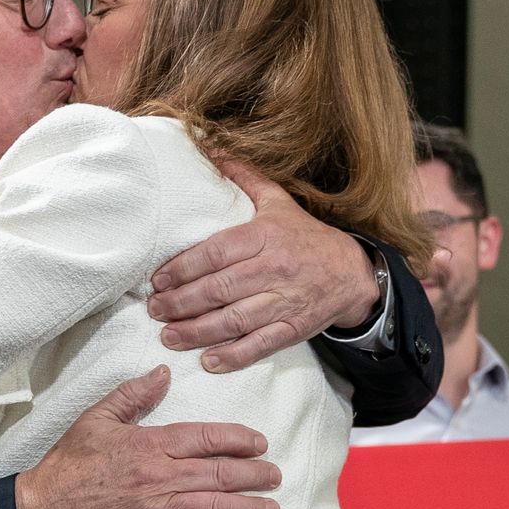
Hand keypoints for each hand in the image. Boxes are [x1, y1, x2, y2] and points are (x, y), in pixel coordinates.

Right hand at [14, 365, 281, 508]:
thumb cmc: (69, 466)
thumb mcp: (96, 419)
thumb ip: (133, 395)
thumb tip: (163, 372)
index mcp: (150, 444)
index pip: (206, 437)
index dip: (238, 439)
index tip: (260, 442)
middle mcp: (161, 476)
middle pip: (220, 472)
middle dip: (254, 474)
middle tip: (275, 475)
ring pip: (217, 506)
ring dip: (250, 507)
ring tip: (271, 507)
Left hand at [147, 159, 377, 372]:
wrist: (353, 272)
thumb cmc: (305, 236)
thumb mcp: (277, 202)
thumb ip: (243, 176)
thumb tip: (209, 146)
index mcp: (265, 236)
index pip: (216, 253)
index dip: (183, 268)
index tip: (157, 279)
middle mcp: (273, 268)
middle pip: (219, 289)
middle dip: (181, 302)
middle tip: (154, 309)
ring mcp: (285, 301)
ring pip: (235, 319)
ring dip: (197, 331)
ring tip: (169, 336)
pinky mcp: (294, 328)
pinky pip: (261, 344)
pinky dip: (233, 355)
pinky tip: (208, 361)